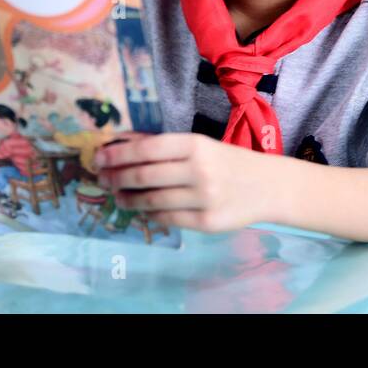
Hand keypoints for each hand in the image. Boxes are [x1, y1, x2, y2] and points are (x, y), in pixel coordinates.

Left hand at [94, 132, 274, 232]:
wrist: (268, 186)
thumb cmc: (227, 162)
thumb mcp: (200, 145)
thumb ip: (164, 146)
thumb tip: (121, 145)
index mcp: (195, 145)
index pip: (147, 148)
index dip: (118, 154)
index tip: (99, 157)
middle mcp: (198, 170)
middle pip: (144, 176)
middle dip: (117, 177)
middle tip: (103, 179)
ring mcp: (203, 198)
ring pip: (152, 201)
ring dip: (129, 199)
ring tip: (118, 196)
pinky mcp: (207, 223)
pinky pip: (167, 219)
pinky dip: (150, 214)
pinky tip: (143, 210)